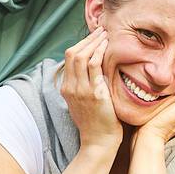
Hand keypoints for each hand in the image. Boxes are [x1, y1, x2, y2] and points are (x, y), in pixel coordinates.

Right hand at [60, 27, 122, 150]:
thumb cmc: (97, 124)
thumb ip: (86, 87)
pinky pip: (94, 66)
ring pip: (81, 56)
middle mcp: (70, 87)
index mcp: (66, 88)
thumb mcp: (86, 103)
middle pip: (72, 53)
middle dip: (87, 39)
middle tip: (101, 30)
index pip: (69, 58)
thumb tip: (96, 73)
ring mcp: (80, 90)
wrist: (99, 142)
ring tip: (106, 34)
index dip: (82, 44)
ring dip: (94, 42)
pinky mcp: (93, 93)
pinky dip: (99, 52)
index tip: (94, 37)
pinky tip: (108, 46)